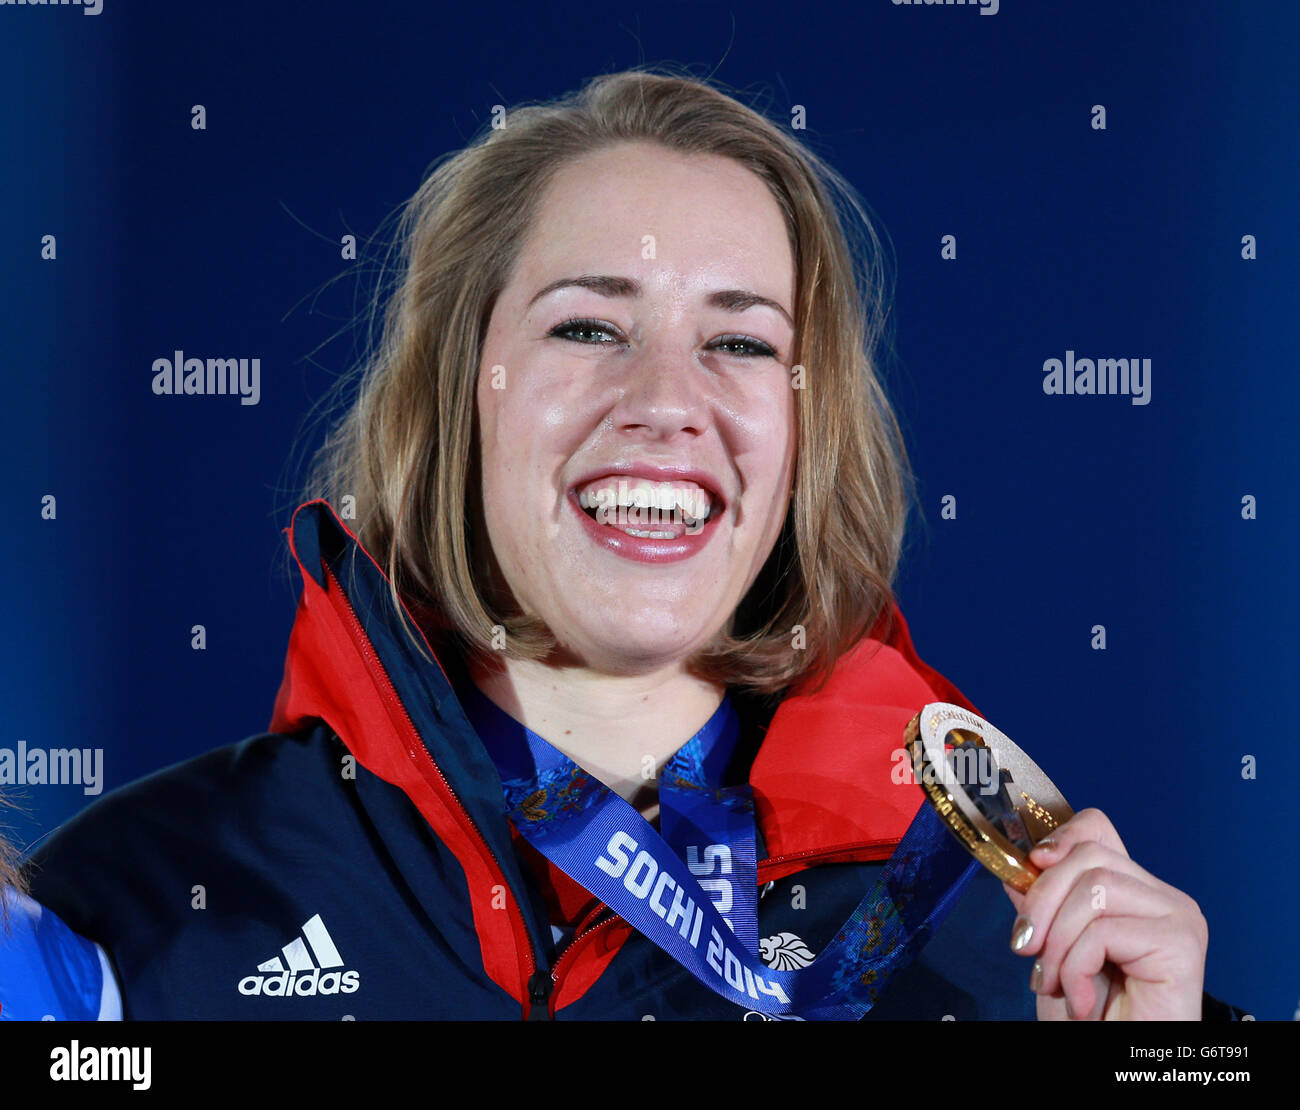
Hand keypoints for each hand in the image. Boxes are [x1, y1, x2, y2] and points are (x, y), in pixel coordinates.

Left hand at [1001, 808, 1207, 1019]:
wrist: (1123, 1065)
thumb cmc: (1093, 1018)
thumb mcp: (1052, 950)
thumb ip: (1042, 907)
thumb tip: (1017, 871)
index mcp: (1135, 891)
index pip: (1096, 827)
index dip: (1058, 838)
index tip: (1030, 868)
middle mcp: (1164, 897)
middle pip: (1087, 855)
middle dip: (1043, 902)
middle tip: (1030, 951)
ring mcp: (1178, 918)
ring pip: (1094, 889)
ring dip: (1059, 943)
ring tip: (1060, 984)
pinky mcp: (1181, 944)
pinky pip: (1104, 930)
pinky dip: (1077, 967)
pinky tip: (1085, 1000)